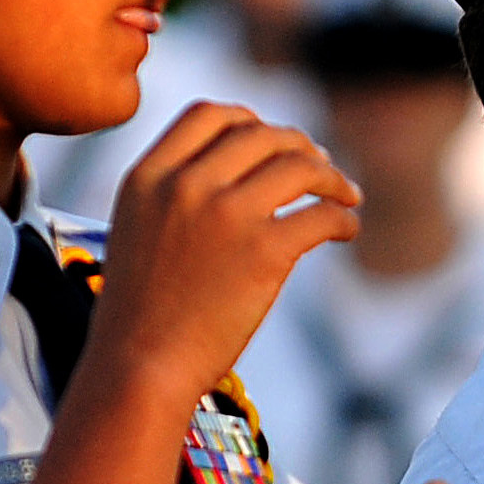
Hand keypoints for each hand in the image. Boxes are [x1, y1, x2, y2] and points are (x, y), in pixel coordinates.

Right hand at [88, 102, 362, 404]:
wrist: (139, 368)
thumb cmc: (139, 317)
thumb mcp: (135, 232)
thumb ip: (171, 196)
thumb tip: (229, 178)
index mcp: (148, 176)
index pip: (209, 115)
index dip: (250, 120)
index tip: (272, 140)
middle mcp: (187, 184)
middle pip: (262, 135)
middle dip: (299, 146)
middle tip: (321, 167)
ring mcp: (227, 214)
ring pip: (300, 166)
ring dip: (332, 177)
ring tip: (346, 195)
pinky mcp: (265, 251)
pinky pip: (323, 214)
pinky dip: (344, 217)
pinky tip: (348, 229)